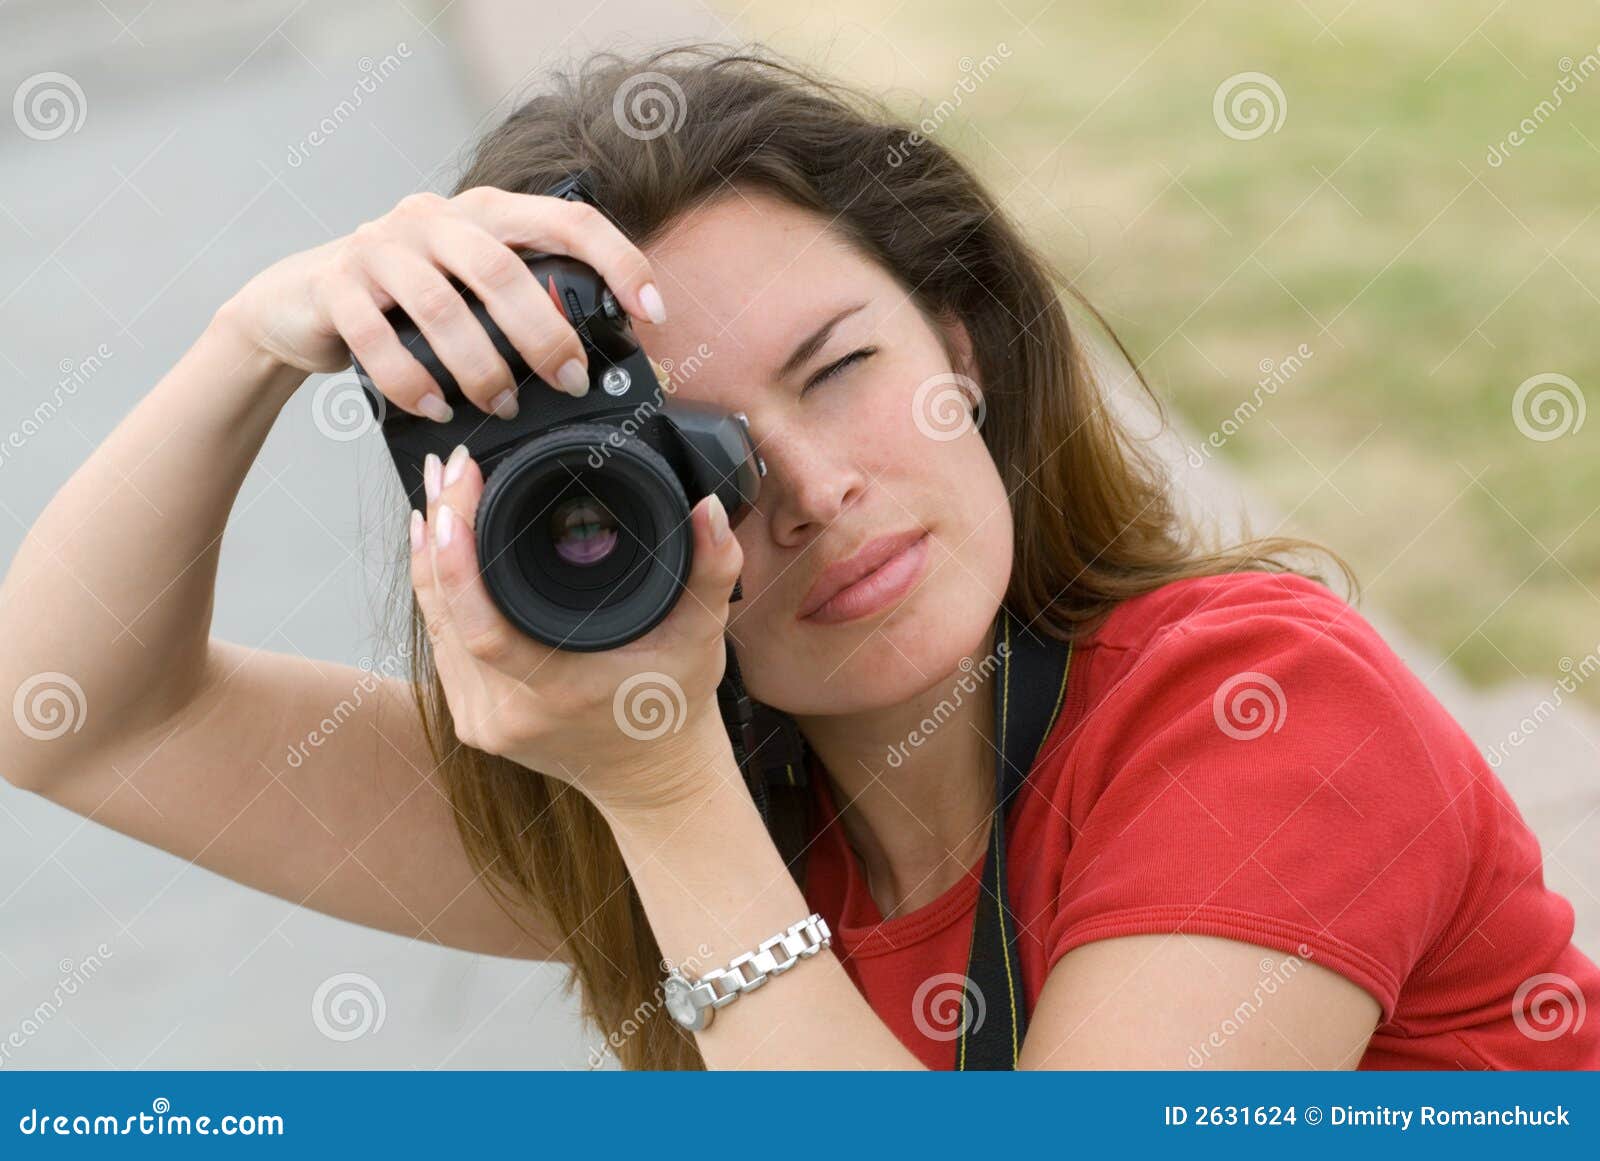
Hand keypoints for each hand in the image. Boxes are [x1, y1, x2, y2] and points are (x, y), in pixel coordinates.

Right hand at [215, 187, 666, 416]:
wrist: (296, 305)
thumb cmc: (403, 302)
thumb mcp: (467, 289)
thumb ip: (519, 302)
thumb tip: (593, 361)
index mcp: (483, 213)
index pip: (566, 218)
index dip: (617, 259)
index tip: (651, 311)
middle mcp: (432, 219)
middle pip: (503, 271)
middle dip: (544, 334)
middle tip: (569, 381)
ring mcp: (379, 248)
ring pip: (442, 307)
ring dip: (481, 366)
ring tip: (502, 405)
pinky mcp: (335, 287)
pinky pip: (378, 338)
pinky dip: (413, 382)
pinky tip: (437, 409)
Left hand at [410, 443, 744, 816]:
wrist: (655, 777)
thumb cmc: (675, 706)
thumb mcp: (702, 636)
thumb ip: (712, 570)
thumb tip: (709, 509)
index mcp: (559, 691)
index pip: (482, 625)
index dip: (458, 561)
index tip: (458, 496)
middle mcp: (508, 712)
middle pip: (445, 615)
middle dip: (439, 532)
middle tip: (447, 469)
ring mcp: (482, 720)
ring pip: (435, 625)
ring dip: (430, 556)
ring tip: (438, 492)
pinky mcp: (472, 718)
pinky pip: (441, 644)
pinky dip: (437, 591)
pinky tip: (436, 546)